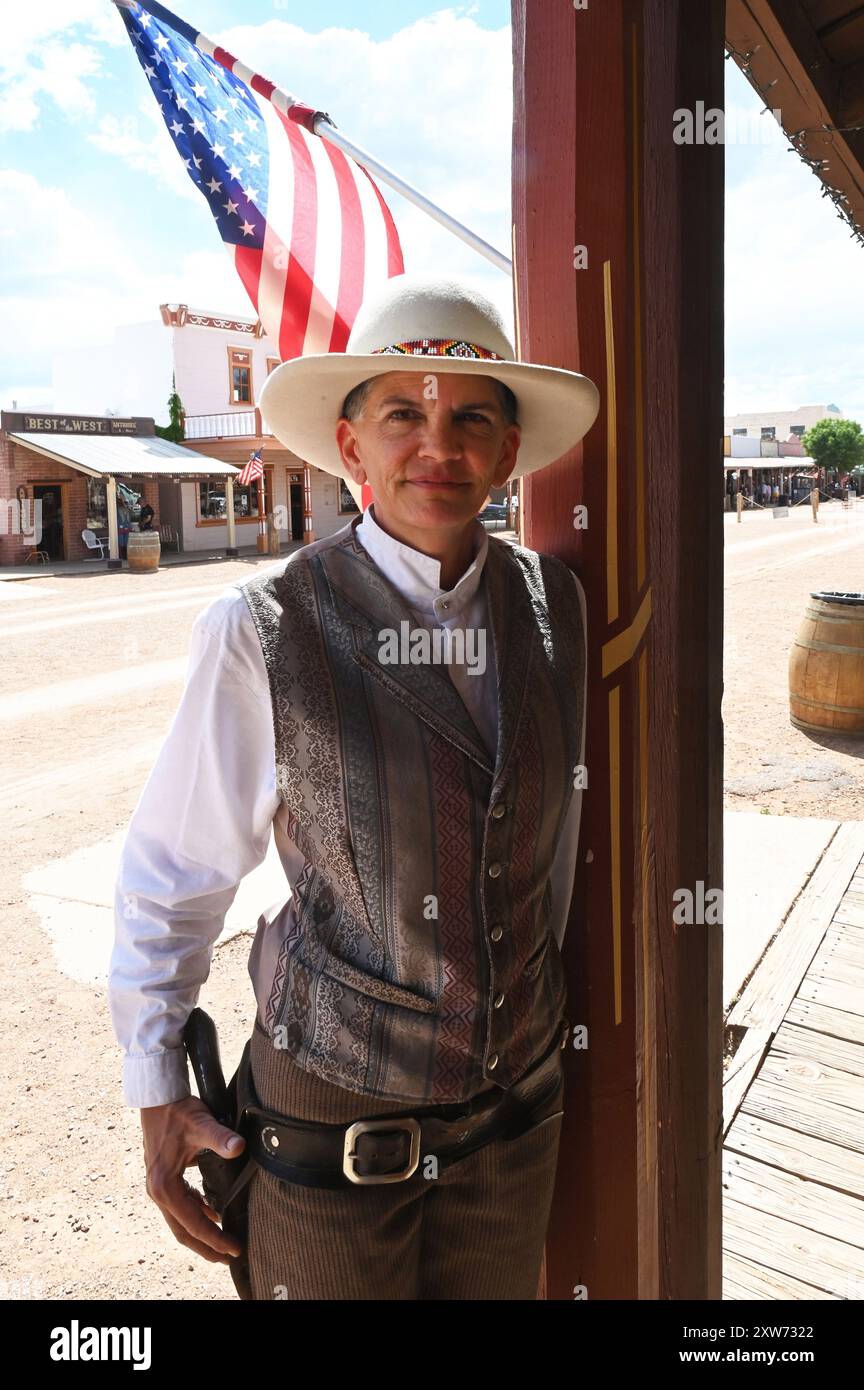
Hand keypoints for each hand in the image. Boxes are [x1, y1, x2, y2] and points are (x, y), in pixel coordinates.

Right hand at [140, 1096, 245, 1263]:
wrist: (157, 1098)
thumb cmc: (178, 1111)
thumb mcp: (200, 1124)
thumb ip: (220, 1137)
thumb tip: (239, 1147)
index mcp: (165, 1186)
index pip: (193, 1223)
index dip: (214, 1238)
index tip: (233, 1249)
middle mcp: (158, 1192)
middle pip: (182, 1231)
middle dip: (206, 1247)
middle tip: (229, 1258)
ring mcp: (158, 1187)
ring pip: (180, 1221)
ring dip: (201, 1234)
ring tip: (223, 1243)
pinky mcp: (163, 1180)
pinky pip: (180, 1207)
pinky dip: (196, 1216)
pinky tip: (212, 1214)